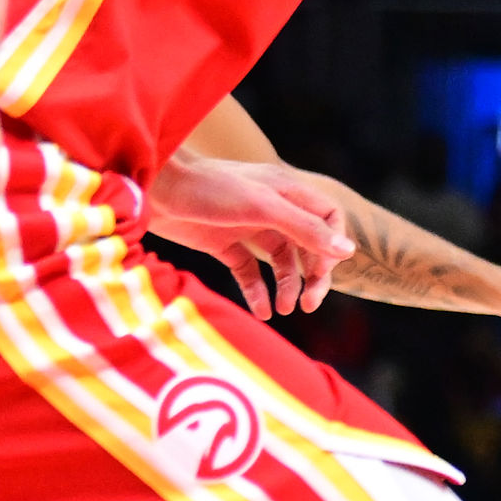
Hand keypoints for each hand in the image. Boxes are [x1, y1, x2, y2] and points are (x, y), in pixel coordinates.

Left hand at [150, 154, 355, 315]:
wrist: (152, 189)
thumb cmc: (208, 189)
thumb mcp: (262, 208)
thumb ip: (304, 229)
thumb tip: (348, 251)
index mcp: (287, 192)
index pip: (328, 219)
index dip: (332, 246)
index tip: (324, 271)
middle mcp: (272, 209)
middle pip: (307, 246)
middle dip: (312, 275)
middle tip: (310, 304)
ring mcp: (248, 227)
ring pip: (280, 262)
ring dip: (286, 286)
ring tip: (282, 309)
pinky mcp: (223, 243)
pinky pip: (249, 272)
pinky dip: (257, 291)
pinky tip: (260, 311)